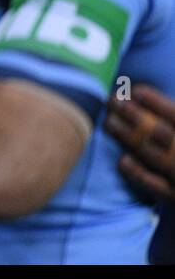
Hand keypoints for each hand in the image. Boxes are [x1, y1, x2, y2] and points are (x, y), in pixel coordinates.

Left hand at [106, 84, 174, 200]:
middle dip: (136, 116)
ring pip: (156, 156)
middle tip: (113, 101)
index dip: (158, 103)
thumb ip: (170, 119)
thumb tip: (139, 95)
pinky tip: (122, 160)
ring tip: (109, 121)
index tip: (136, 90)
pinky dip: (140, 174)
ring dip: (130, 137)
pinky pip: (158, 188)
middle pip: (161, 134)